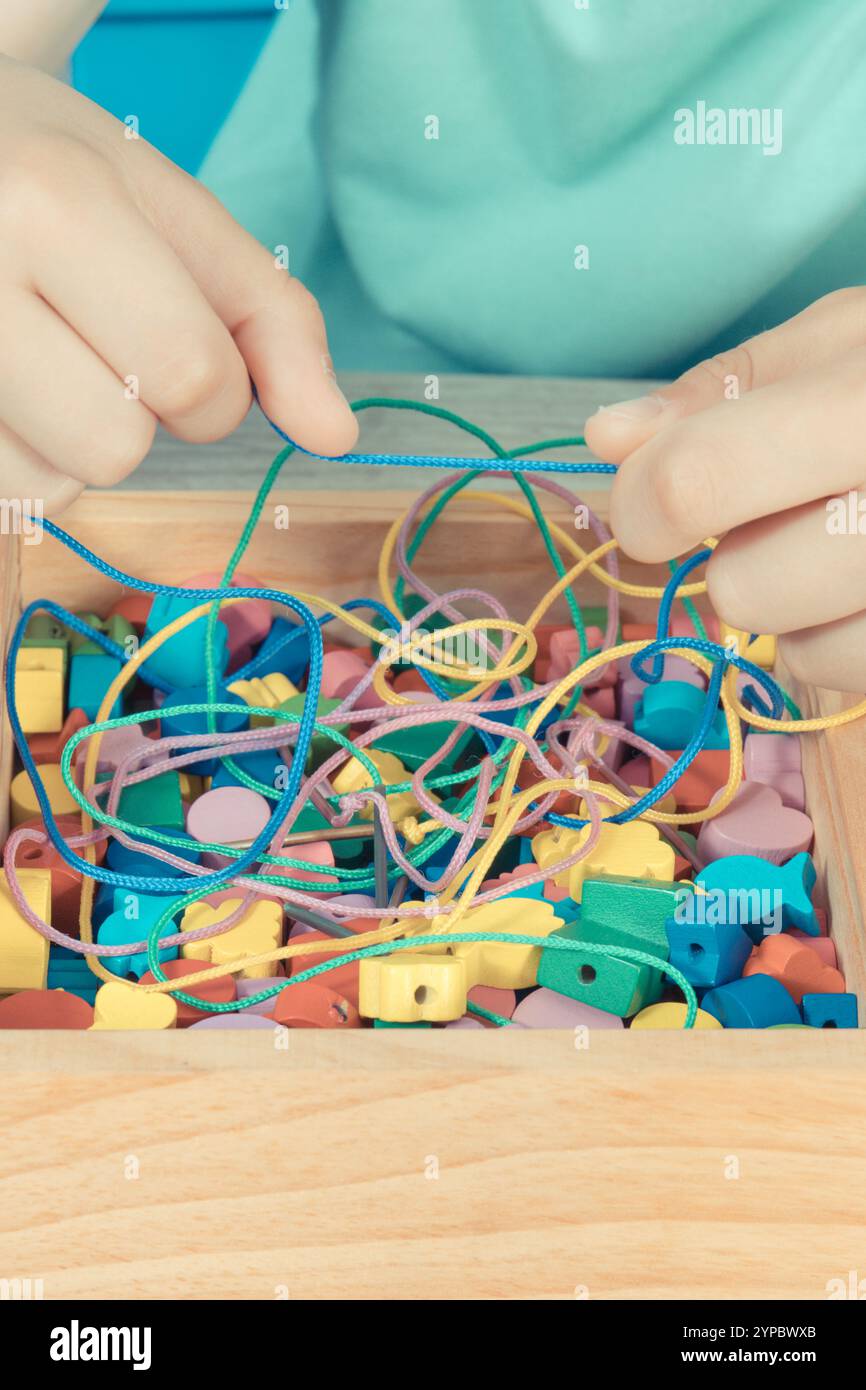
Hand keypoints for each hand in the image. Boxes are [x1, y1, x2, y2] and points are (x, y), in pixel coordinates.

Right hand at [0, 57, 356, 514]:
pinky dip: (22, 456)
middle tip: (94, 341)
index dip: (215, 384)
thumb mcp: (181, 220)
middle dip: (137, 414)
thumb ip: (273, 325)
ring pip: (48, 485)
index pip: (192, 376)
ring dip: (72, 444)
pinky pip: (4, 494)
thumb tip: (336, 439)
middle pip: (115, 447)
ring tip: (38, 357)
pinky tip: (9, 385)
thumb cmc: (65, 178)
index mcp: (53, 204)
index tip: (173, 331)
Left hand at [585, 288, 865, 692]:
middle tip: (790, 506)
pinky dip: (838, 641)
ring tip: (846, 540)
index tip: (653, 494)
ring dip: (792, 604)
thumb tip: (608, 438)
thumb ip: (723, 389)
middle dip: (737, 554)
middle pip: (743, 586)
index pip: (697, 483)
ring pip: (794, 648)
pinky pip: (842, 677)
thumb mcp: (846, 340)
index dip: (644, 499)